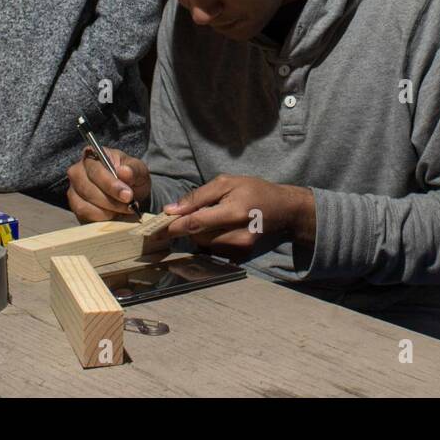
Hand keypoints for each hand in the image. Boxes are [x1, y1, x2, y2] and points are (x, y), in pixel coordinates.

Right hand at [66, 147, 151, 221]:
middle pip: (87, 188)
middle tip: (129, 206)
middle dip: (111, 201)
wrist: (130, 194)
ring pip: (84, 205)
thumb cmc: (131, 177)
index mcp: (93, 156)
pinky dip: (101, 218)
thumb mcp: (139, 170)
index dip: (111, 184)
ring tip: (124, 210)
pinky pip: (84, 215)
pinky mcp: (75, 207)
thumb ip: (134, 170)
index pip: (96, 170)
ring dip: (107, 211)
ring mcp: (73, 190)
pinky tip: (114, 215)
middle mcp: (78, 171)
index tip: (128, 195)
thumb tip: (124, 171)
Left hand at [163, 174, 315, 260]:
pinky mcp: (241, 256)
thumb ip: (198, 196)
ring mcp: (241, 249)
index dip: (173, 227)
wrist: (283, 209)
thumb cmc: (254, 190)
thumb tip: (172, 210)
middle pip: (197, 236)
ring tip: (216, 217)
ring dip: (201, 233)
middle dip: (190, 225)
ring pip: (204, 245)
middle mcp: (238, 235)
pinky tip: (223, 228)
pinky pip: (214, 250)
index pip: (195, 223)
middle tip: (198, 211)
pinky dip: (211, 240)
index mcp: (234, 212)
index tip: (155, 230)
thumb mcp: (227, 182)